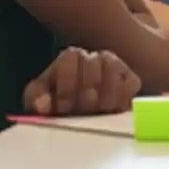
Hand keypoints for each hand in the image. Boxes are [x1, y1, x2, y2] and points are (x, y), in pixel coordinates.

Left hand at [22, 47, 140, 115]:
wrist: (80, 113)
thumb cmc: (57, 103)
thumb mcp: (40, 100)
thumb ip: (36, 98)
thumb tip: (43, 104)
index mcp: (71, 57)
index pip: (72, 56)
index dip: (67, 82)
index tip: (63, 105)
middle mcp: (94, 57)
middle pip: (93, 63)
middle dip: (85, 91)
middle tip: (80, 111)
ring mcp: (116, 65)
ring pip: (114, 69)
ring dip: (105, 93)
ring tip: (99, 111)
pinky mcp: (131, 80)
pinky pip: (132, 82)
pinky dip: (124, 97)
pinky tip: (113, 111)